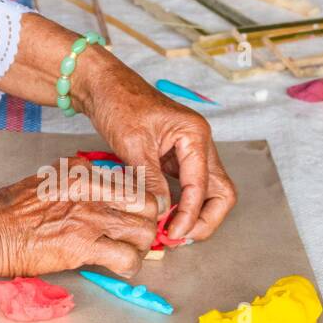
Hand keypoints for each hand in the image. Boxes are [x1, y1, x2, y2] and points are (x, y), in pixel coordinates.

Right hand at [0, 162, 162, 279]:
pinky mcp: (84, 246)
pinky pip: (128, 257)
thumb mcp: (46, 180)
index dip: (136, 202)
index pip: (130, 181)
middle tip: (135, 234)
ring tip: (128, 252)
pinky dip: (129, 265)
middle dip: (146, 221)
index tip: (131, 213)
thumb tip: (96, 193)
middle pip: (146, 204)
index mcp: (81, 171)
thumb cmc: (9, 209)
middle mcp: (91, 190)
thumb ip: (75, 183)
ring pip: (143, 231)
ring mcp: (89, 217)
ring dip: (140, 245)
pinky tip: (119, 267)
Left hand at [73, 52, 237, 243]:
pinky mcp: (174, 157)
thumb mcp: (133, 144)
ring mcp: (189, 151)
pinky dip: (181, 204)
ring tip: (171, 232)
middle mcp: (199, 143)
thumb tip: (162, 213)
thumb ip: (150, 180)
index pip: (202, 185)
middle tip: (179, 237)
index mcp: (195, 135)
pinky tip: (165, 217)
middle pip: (219, 191)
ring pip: (207, 191)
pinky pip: (188, 187)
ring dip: (194, 214)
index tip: (173, 233)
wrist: (103, 86)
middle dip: (204, 219)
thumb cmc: (118, 103)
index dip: (190, 214)